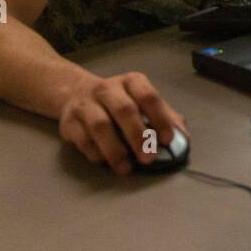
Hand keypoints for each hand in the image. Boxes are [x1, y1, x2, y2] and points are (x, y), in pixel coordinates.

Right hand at [57, 73, 186, 174]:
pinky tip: (105, 161)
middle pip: (124, 110)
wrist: (75, 93)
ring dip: (115, 149)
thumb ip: (165, 117)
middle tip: (149, 158)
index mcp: (132, 82)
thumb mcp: (143, 102)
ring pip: (100, 125)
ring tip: (126, 168)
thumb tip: (182, 139)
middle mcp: (107, 88)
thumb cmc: (119, 101)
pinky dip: (95, 153)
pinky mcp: (68, 121)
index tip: (167, 139)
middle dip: (138, 136)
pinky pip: (82, 139)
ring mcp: (85, 104)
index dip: (160, 118)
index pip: (149, 96)